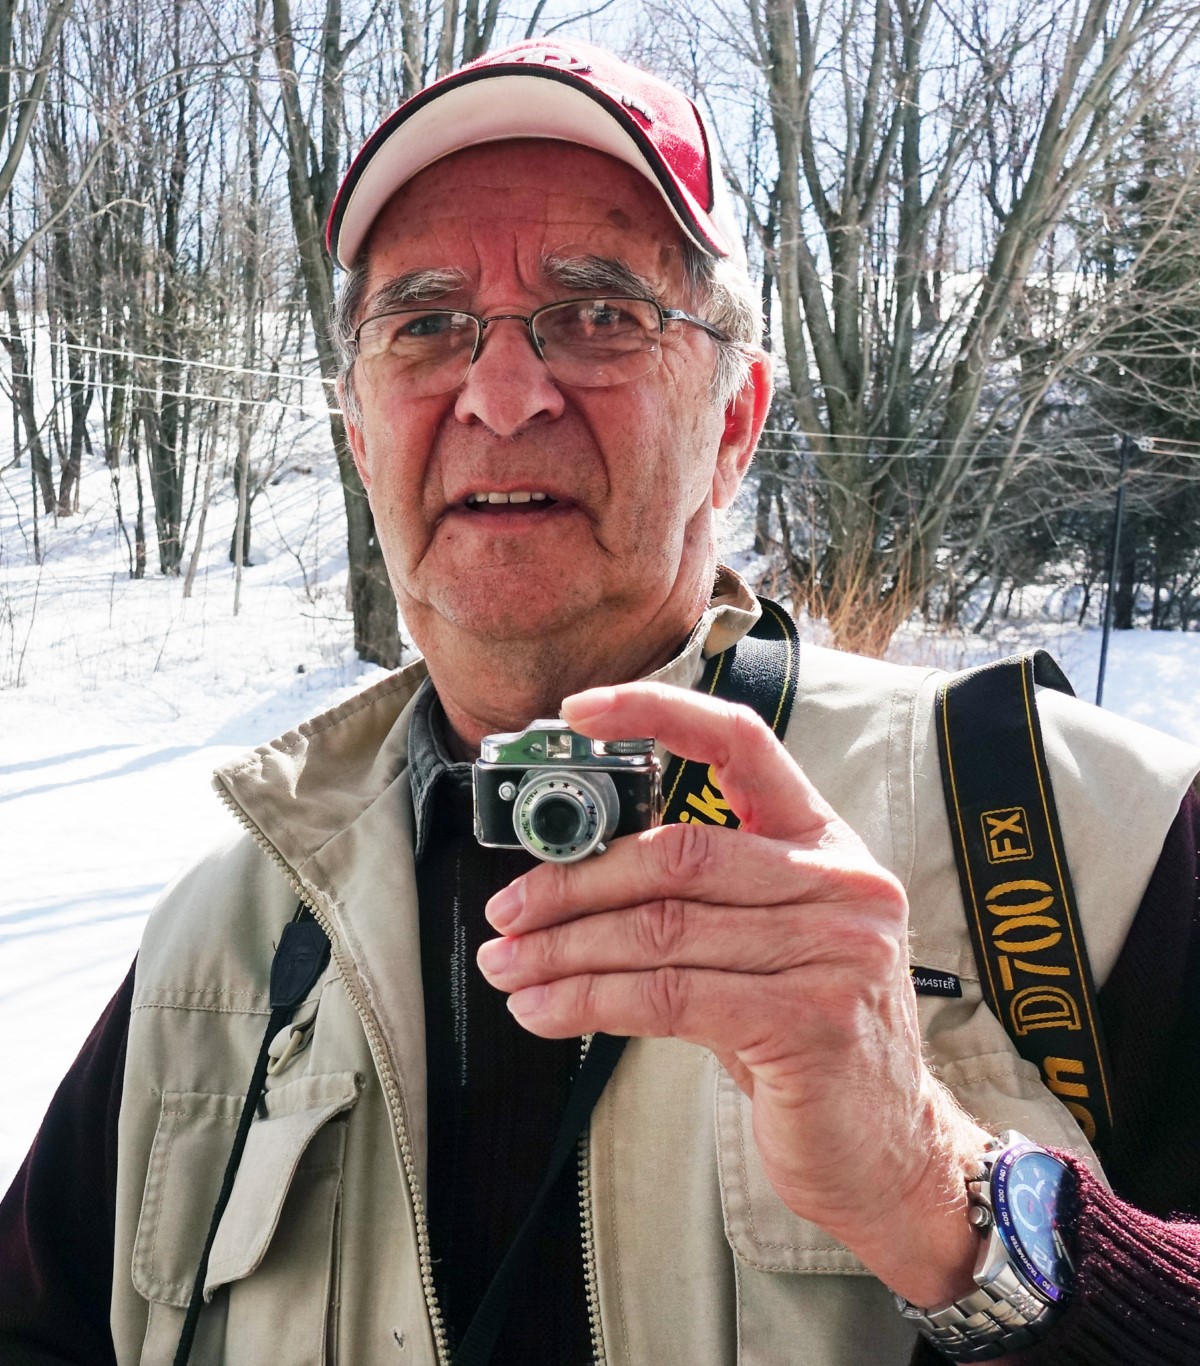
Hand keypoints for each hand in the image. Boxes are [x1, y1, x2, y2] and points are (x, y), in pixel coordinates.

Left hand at [476, 681, 989, 1306]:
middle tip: (507, 913)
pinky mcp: (810, 1020)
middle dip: (573, 883)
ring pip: (660, 929)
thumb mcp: (767, 944)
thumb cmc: (809, 1034)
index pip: (741, 742)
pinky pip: (668, 996)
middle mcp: (839, 882)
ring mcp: (835, 950)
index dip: (656, 713)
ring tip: (508, 967)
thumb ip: (696, 899)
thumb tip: (569, 877)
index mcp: (824, 841)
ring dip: (563, 949)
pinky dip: (589, 1001)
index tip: (579, 714)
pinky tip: (545, 1011)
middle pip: (675, 854)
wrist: (888, 1146)